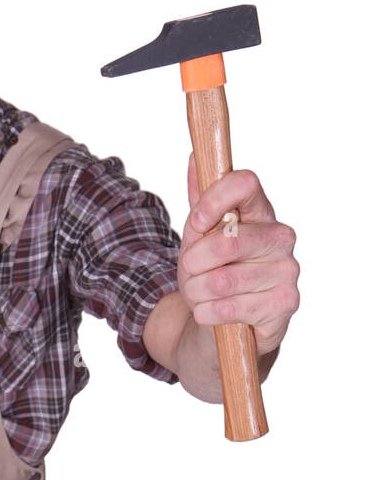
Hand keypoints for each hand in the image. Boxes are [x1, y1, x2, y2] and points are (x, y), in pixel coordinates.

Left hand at [177, 153, 299, 356]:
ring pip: (221, 280)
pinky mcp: (285, 304)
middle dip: (194, 262)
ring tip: (200, 295)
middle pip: (228, 239)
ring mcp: (287, 270)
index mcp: (260, 211)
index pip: (245, 183)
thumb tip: (194, 158)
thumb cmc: (212, 273)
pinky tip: (212, 313)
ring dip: (196, 292)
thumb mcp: (198, 238)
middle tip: (191, 272)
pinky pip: (227, 308)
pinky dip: (206, 314)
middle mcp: (280, 236)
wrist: (223, 322)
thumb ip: (200, 202)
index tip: (198, 223)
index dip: (213, 201)